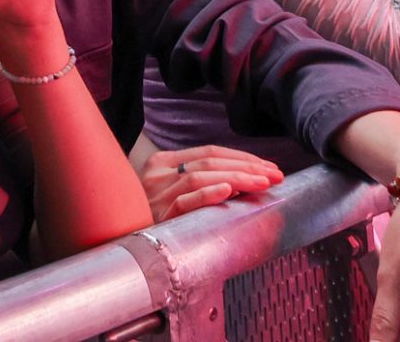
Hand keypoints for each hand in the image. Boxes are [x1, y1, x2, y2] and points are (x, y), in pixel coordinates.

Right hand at [136, 145, 281, 222]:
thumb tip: (245, 181)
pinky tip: (228, 191)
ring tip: (262, 184)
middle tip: (274, 176)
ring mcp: (156, 195)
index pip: (209, 152)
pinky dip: (207, 194)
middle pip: (208, 162)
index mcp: (162, 163)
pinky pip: (184, 202)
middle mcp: (158, 174)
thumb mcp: (173, 192)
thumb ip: (201, 182)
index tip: (268, 168)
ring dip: (236, 178)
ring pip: (199, 178)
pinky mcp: (157, 216)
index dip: (242, 158)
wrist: (125, 247)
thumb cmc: (155, 219)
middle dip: (247, 167)